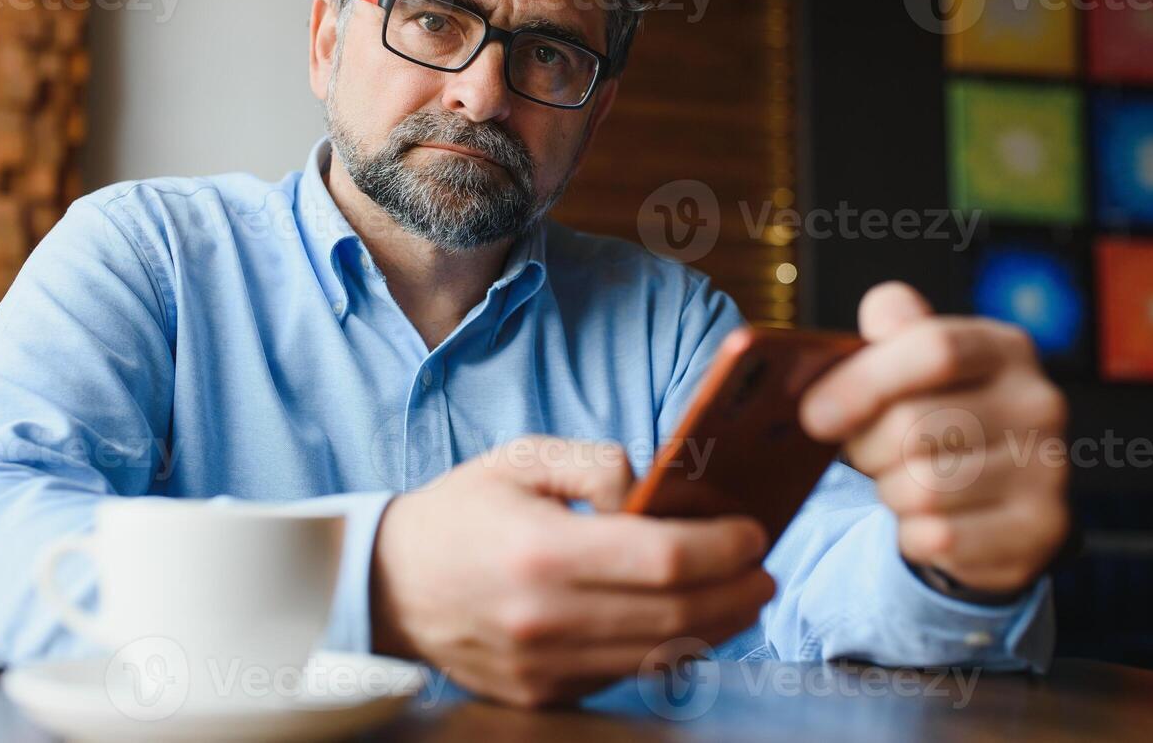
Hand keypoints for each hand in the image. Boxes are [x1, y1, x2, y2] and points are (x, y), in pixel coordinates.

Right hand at [369, 435, 774, 706]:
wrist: (389, 584)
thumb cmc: (461, 512)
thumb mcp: (522, 459)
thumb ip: (597, 462)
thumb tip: (659, 490)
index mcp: (541, 550)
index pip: (664, 558)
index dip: (722, 547)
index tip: (751, 532)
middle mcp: (545, 618)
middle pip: (677, 614)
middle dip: (737, 591)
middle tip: (764, 569)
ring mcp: (543, 667)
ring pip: (660, 655)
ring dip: (717, 626)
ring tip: (743, 596)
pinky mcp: (542, 694)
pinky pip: (626, 676)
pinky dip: (669, 650)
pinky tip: (689, 620)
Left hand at [801, 281, 1069, 594]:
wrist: (996, 495)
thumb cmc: (938, 415)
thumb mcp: (915, 359)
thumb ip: (893, 324)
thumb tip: (878, 319)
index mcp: (1004, 348)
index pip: (934, 349)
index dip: (863, 382)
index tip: (815, 415)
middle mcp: (1038, 403)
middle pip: (915, 425)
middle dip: (866, 448)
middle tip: (865, 454)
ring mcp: (1047, 470)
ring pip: (924, 488)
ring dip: (889, 492)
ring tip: (898, 483)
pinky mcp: (1039, 530)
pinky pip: (938, 537)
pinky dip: (911, 535)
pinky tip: (922, 521)